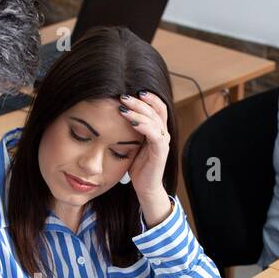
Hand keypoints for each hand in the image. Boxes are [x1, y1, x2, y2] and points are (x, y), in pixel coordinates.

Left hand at [118, 92, 172, 225]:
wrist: (144, 187)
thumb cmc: (137, 165)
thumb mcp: (132, 142)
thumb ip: (129, 128)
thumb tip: (116, 112)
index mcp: (157, 129)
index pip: (157, 107)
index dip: (148, 97)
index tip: (133, 90)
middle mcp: (163, 133)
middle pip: (156, 110)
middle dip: (139, 101)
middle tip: (124, 96)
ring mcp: (163, 142)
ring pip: (155, 120)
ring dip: (139, 111)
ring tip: (124, 107)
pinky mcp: (161, 152)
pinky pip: (155, 134)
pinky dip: (143, 126)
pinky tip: (132, 122)